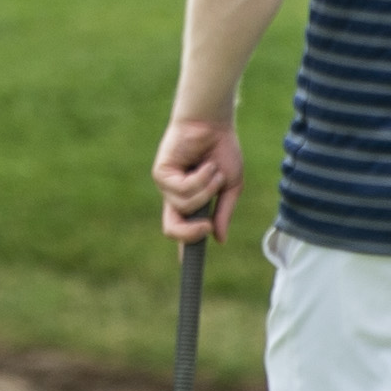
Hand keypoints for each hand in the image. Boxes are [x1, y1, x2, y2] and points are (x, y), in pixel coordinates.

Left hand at [154, 118, 240, 242]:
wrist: (214, 124)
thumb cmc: (222, 151)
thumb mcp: (230, 186)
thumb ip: (223, 212)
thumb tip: (218, 239)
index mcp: (191, 201)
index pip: (183, 228)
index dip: (185, 247)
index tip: (186, 265)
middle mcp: (175, 195)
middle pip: (171, 228)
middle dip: (188, 234)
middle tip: (205, 226)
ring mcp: (166, 184)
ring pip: (185, 206)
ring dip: (206, 190)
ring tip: (212, 170)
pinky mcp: (161, 173)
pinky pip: (181, 190)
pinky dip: (200, 179)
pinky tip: (204, 164)